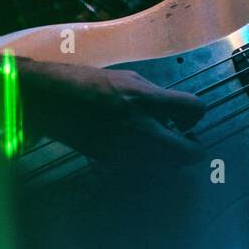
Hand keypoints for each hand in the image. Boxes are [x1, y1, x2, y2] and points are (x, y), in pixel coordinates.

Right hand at [9, 57, 206, 168]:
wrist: (51, 100)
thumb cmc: (90, 83)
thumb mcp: (129, 79)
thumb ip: (156, 97)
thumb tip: (176, 114)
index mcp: (145, 99)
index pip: (194, 109)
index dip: (197, 114)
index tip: (185, 116)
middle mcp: (139, 128)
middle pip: (190, 154)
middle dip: (192, 146)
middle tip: (182, 135)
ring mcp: (126, 150)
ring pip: (169, 166)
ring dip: (170, 155)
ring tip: (157, 139)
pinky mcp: (112, 163)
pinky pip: (145, 168)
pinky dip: (149, 160)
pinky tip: (136, 144)